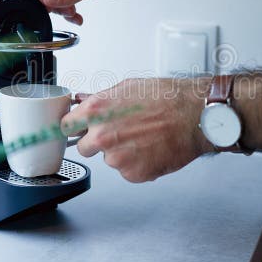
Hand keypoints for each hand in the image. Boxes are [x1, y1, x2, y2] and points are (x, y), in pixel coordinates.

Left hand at [63, 78, 213, 182]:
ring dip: (121, 153)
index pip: (67, 126)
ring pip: (109, 160)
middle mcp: (102, 135)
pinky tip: (151, 149)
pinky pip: (127, 171)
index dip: (76, 128)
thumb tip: (84, 102)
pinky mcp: (132, 174)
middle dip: (97, 143)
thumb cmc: (167, 98)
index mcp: (97, 111)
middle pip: (83, 147)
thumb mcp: (128, 87)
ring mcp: (116, 157)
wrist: (195, 116)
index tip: (81, 129)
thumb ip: (101, 99)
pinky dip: (138, 164)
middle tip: (120, 134)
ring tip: (144, 138)